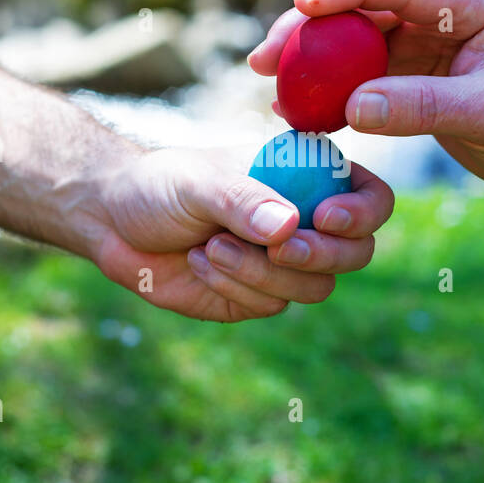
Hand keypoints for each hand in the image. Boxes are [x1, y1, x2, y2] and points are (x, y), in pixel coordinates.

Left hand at [91, 145, 393, 322]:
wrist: (113, 222)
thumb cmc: (161, 184)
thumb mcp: (198, 181)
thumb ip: (241, 198)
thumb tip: (288, 225)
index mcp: (308, 177)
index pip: (370, 196)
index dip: (362, 212)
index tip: (325, 216)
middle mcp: (306, 221)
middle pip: (357, 252)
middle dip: (320, 254)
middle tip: (278, 247)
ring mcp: (285, 263)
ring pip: (315, 286)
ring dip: (262, 271)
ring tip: (210, 247)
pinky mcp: (258, 297)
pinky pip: (271, 305)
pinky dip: (235, 286)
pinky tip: (199, 262)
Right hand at [250, 0, 483, 189]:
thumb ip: (422, 107)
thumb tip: (352, 106)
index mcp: (476, 1)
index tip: (302, 6)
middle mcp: (448, 9)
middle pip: (364, 9)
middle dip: (310, 30)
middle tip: (263, 58)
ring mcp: (428, 36)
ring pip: (354, 39)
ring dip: (312, 61)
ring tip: (268, 85)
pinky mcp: (413, 67)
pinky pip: (360, 71)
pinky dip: (330, 88)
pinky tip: (297, 109)